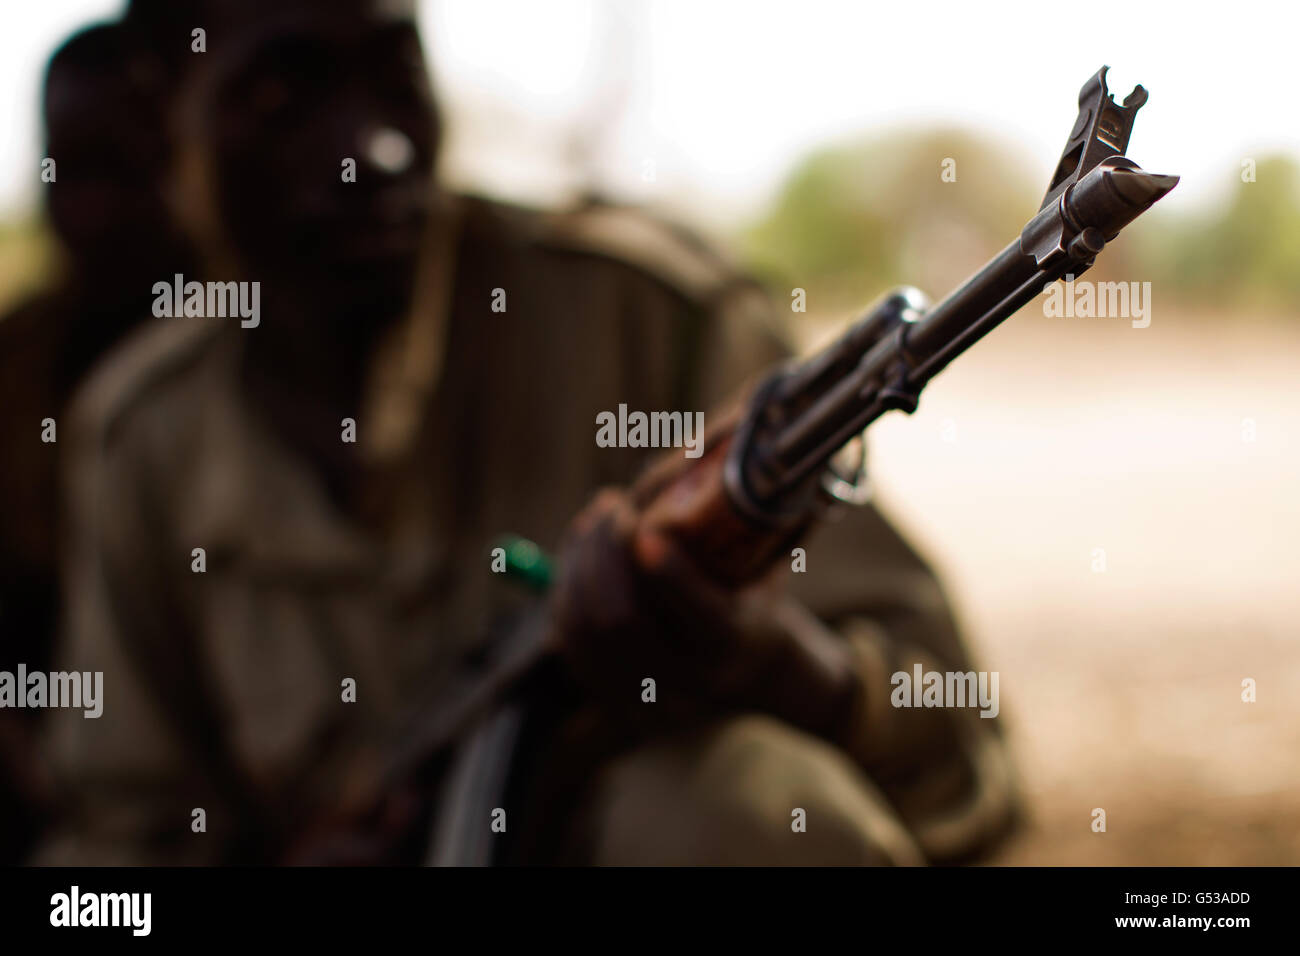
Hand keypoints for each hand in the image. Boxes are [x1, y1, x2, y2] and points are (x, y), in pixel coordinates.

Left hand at [552, 487, 853, 731]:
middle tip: (613, 506)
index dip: (672, 575)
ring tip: (598, 519)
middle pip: (625, 622)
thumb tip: (730, 421)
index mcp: (739, 648)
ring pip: (586, 630)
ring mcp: (645, 699)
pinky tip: (583, 550)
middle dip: (607, 554)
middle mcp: (692, 684)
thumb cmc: (758, 595)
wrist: (754, 672)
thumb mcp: (767, 558)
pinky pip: (568, 638)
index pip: (706, 620)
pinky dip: (568, 585)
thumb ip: (741, 506)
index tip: (647, 529)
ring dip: (581, 564)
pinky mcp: (608, 694)